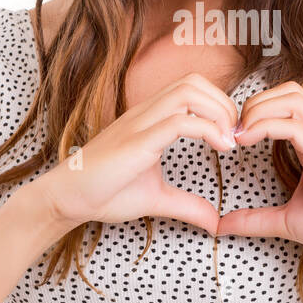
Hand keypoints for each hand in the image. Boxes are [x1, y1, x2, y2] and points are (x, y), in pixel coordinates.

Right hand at [37, 73, 238, 233]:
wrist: (67, 199)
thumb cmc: (104, 192)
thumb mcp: (156, 199)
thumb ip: (187, 205)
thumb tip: (214, 221)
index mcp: (150, 118)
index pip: (191, 88)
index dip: (219, 105)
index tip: (231, 137)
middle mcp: (146, 113)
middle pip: (194, 81)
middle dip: (224, 103)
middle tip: (235, 136)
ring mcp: (140, 124)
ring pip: (188, 91)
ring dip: (218, 111)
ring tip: (229, 141)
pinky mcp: (137, 142)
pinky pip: (178, 121)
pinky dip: (207, 129)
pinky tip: (220, 148)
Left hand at [216, 81, 302, 267]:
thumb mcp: (287, 220)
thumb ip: (256, 219)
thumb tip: (222, 225)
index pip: (287, 101)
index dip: (256, 110)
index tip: (233, 138)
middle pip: (289, 90)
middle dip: (255, 103)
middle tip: (234, 132)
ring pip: (293, 98)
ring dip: (258, 110)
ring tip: (240, 135)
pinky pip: (294, 126)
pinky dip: (265, 126)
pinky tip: (247, 142)